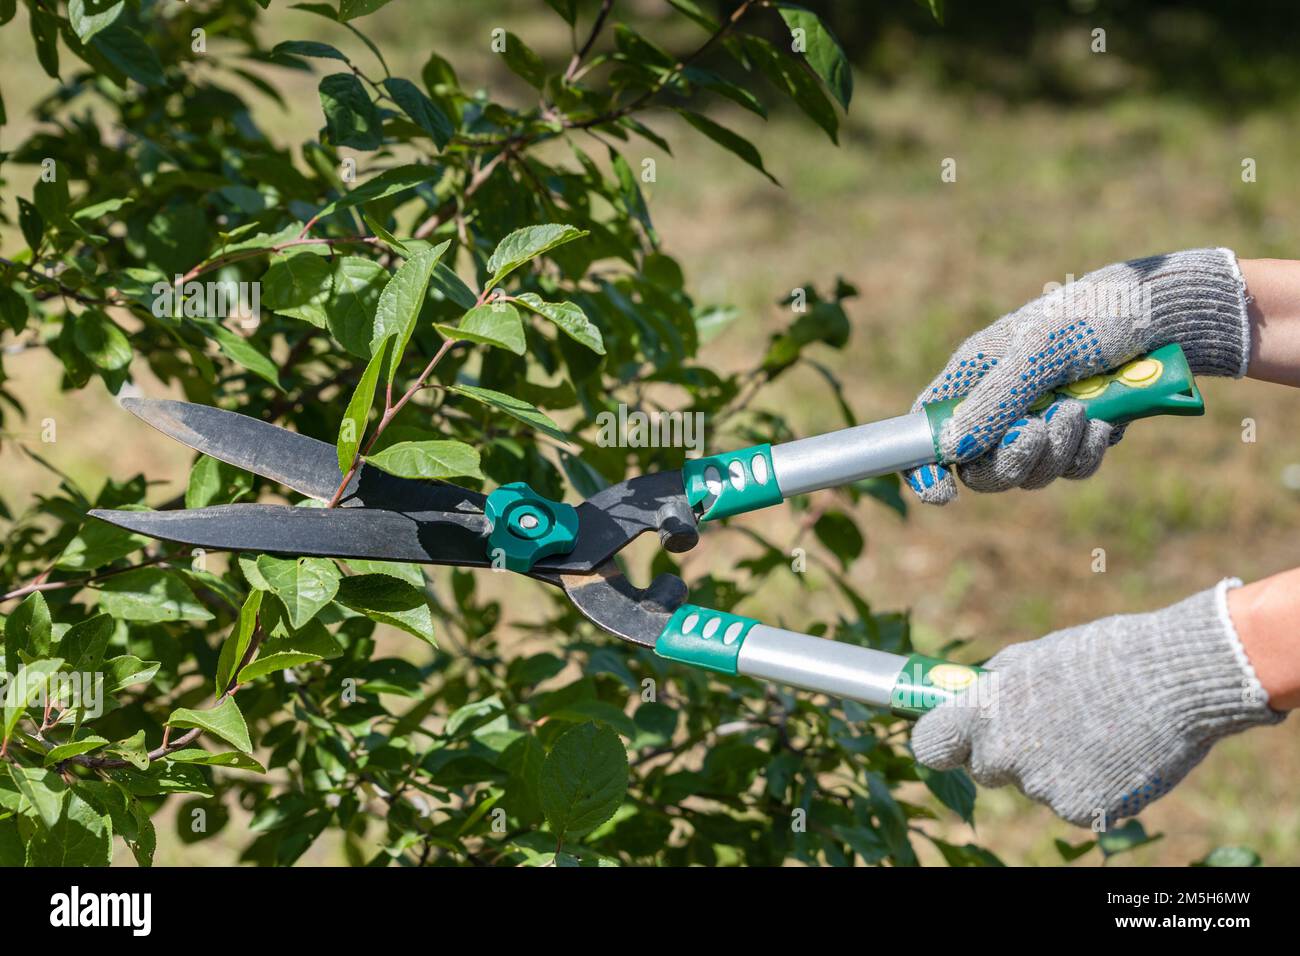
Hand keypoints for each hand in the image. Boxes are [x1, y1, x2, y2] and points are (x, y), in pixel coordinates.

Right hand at [906, 248, 1249, 503]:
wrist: (1165, 315)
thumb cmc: (1093, 315)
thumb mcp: (1039, 352)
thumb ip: (995, 401)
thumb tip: (952, 448)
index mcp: (974, 375)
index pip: (928, 426)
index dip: (923, 464)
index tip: (942, 494)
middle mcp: (1000, 403)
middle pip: (978, 466)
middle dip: (1008, 461)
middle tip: (1034, 434)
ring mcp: (1040, 421)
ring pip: (1028, 473)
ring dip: (1056, 450)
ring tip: (1081, 410)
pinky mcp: (1080, 434)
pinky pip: (1071, 468)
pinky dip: (1087, 451)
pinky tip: (1104, 421)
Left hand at [911, 580, 1283, 828]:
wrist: (1173, 680)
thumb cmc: (1102, 658)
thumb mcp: (1032, 656)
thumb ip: (994, 685)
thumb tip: (969, 697)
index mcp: (982, 712)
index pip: (930, 746)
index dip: (943, 743)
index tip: (954, 740)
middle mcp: (1003, 754)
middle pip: (987, 769)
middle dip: (1010, 753)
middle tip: (1050, 724)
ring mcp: (1042, 789)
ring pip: (1038, 785)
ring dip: (1059, 766)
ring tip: (1099, 727)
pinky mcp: (1083, 811)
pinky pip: (1077, 802)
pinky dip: (1094, 785)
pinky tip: (1118, 753)